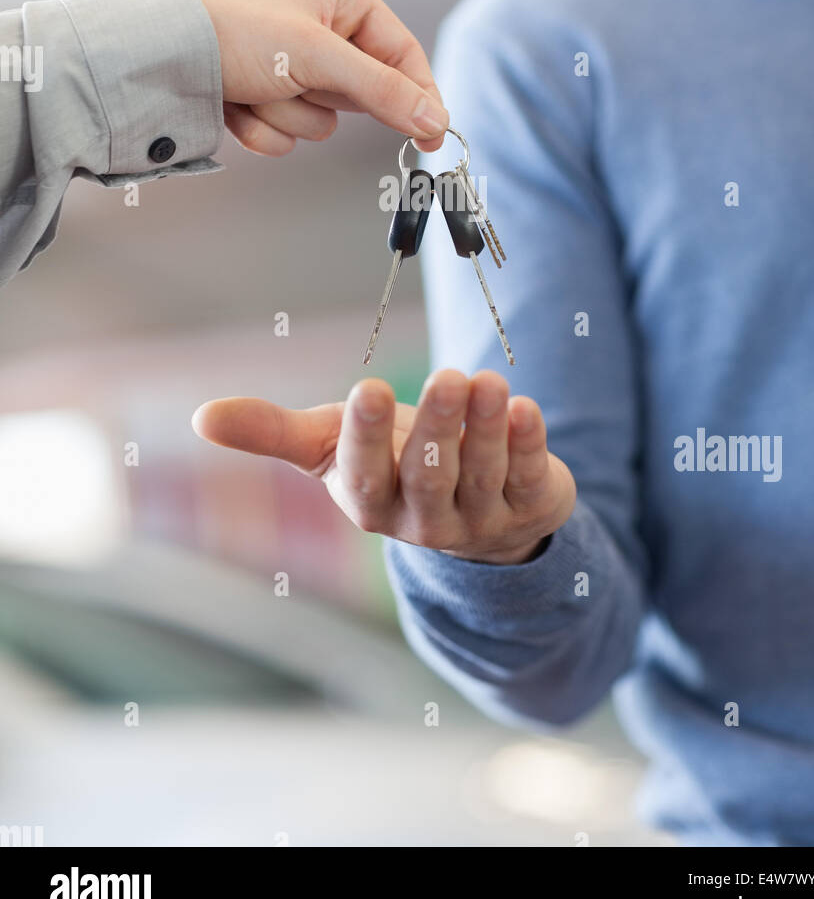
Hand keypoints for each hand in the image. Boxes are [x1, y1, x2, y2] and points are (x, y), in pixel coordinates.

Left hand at [187, 0, 448, 155]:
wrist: (149, 54)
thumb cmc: (230, 30)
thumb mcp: (317, 56)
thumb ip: (381, 90)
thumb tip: (434, 118)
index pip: (400, 50)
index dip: (418, 94)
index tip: (435, 134)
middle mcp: (313, 21)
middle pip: (359, 91)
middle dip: (324, 99)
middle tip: (297, 83)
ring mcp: (283, 60)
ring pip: (319, 118)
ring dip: (288, 115)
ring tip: (254, 88)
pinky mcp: (257, 91)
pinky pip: (285, 130)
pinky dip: (262, 127)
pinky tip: (234, 105)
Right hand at [192, 370, 575, 564]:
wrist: (475, 507)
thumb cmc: (391, 462)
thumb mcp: (332, 445)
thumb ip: (272, 430)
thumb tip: (199, 416)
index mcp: (369, 502)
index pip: (363, 476)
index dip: (366, 437)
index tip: (371, 388)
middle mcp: (423, 520)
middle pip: (430, 479)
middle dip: (439, 429)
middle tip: (448, 377)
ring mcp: (479, 520)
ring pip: (482, 476)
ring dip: (486, 429)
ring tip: (488, 381)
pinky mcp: (529, 509)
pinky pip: (528, 478)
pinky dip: (528, 444)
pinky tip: (525, 407)